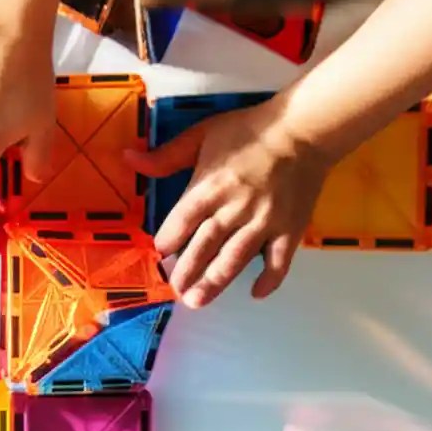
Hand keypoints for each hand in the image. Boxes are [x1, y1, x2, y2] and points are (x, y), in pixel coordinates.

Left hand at [126, 103, 332, 307]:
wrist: (305, 129)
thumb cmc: (249, 131)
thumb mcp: (202, 134)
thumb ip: (166, 155)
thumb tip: (127, 157)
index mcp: (211, 185)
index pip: (183, 220)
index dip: (168, 239)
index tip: (160, 254)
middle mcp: (235, 207)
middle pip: (205, 245)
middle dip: (186, 270)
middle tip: (174, 291)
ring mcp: (265, 221)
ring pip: (236, 258)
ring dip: (215, 282)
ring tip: (198, 301)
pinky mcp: (291, 229)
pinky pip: (280, 261)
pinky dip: (270, 279)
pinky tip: (256, 293)